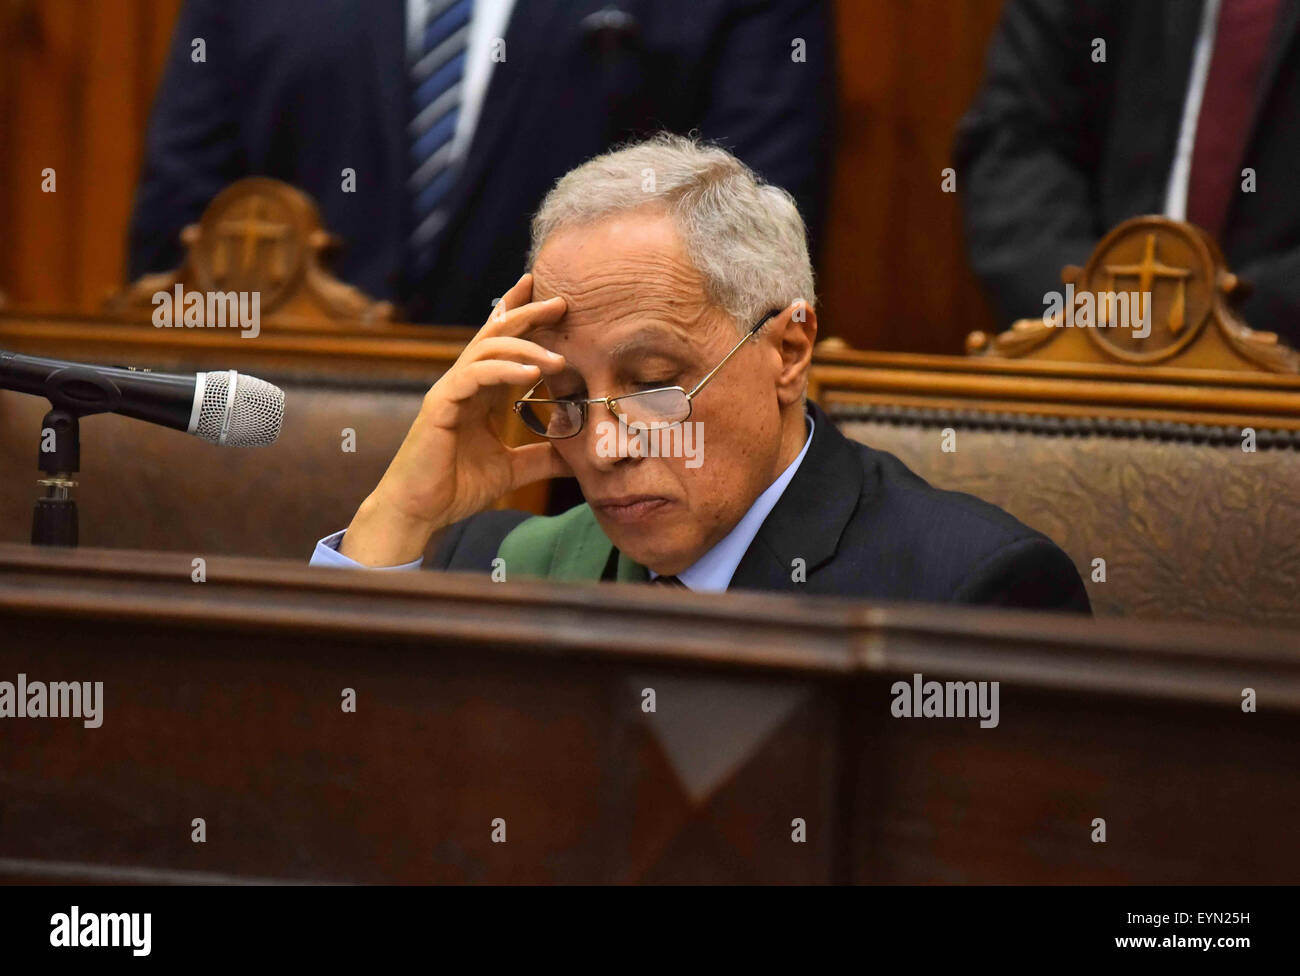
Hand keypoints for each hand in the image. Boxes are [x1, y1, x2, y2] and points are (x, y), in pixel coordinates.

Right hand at [339, 273, 570, 565]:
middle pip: (496, 334)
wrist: (421, 513)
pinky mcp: (439, 405)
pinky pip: (473, 375)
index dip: (522, 316)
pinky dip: (503, 369)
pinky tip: (531, 373)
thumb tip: (577, 457)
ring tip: (558, 359)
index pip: (503, 344)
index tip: (553, 299)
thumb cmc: (457, 488)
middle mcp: (465, 384)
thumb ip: (542, 458)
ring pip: (487, 349)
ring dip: (525, 347)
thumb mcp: (512, 470)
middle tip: (561, 302)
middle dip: (527, 313)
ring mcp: (450, 391)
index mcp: (481, 393)